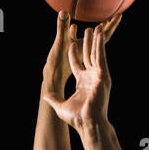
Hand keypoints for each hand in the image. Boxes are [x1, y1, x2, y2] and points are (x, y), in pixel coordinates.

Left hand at [42, 16, 118, 130]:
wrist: (88, 122)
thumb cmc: (77, 118)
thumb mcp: (61, 106)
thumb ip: (53, 99)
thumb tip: (45, 97)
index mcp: (82, 83)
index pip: (77, 64)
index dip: (73, 54)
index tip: (70, 44)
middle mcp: (91, 77)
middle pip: (88, 56)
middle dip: (87, 43)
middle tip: (87, 30)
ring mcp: (98, 75)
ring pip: (96, 53)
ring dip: (95, 40)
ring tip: (95, 27)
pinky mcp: (102, 74)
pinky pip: (101, 56)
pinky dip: (100, 45)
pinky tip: (99, 34)